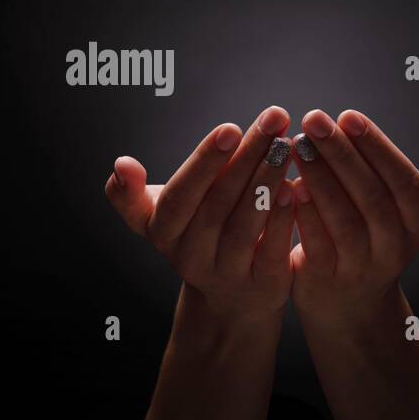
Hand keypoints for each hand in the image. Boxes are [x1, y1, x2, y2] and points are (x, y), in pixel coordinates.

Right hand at [105, 106, 297, 317]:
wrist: (232, 299)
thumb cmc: (198, 236)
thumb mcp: (160, 216)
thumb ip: (132, 193)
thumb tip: (121, 164)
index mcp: (163, 231)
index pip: (182, 192)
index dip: (204, 161)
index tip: (230, 127)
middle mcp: (191, 256)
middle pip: (218, 202)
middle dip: (247, 156)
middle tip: (274, 120)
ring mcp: (227, 273)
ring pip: (245, 226)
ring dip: (267, 183)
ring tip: (286, 148)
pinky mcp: (263, 284)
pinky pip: (273, 250)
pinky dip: (285, 219)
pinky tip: (297, 188)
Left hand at [288, 109, 418, 329]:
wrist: (352, 304)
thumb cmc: (383, 238)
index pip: (404, 181)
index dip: (378, 148)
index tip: (349, 116)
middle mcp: (396, 247)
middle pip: (372, 197)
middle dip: (342, 154)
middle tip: (314, 119)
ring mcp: (361, 266)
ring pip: (343, 219)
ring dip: (319, 178)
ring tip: (297, 145)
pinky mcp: (327, 278)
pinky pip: (316, 242)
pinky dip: (303, 212)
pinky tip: (288, 184)